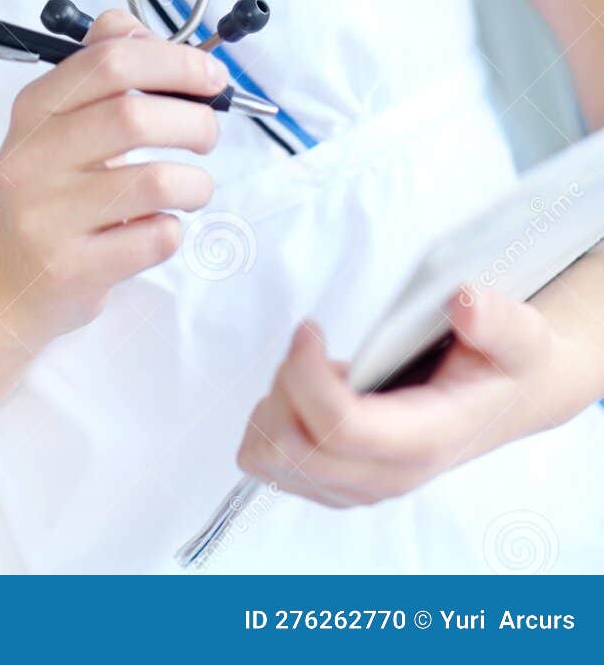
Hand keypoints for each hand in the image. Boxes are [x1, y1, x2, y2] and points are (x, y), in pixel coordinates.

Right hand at [0, 8, 224, 345]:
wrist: (12, 275)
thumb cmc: (55, 186)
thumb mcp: (64, 118)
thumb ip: (104, 66)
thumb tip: (152, 36)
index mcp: (36, 107)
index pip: (110, 61)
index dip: (175, 62)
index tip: (212, 76)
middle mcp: (33, 156)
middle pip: (134, 117)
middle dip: (195, 120)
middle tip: (207, 133)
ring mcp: (49, 216)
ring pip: (156, 181)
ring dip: (196, 182)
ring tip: (190, 187)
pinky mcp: (73, 268)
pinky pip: (156, 238)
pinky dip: (173, 228)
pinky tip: (155, 226)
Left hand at [236, 283, 560, 506]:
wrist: (512, 398)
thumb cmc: (507, 364)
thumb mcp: (519, 333)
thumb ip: (496, 319)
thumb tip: (465, 303)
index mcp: (426, 440)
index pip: (340, 429)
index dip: (307, 374)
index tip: (310, 328)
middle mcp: (388, 476)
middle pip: (292, 449)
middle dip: (287, 384)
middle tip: (315, 345)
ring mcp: (360, 487)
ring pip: (272, 459)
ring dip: (279, 402)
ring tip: (321, 370)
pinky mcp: (339, 484)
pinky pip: (272, 465)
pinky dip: (277, 421)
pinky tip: (315, 393)